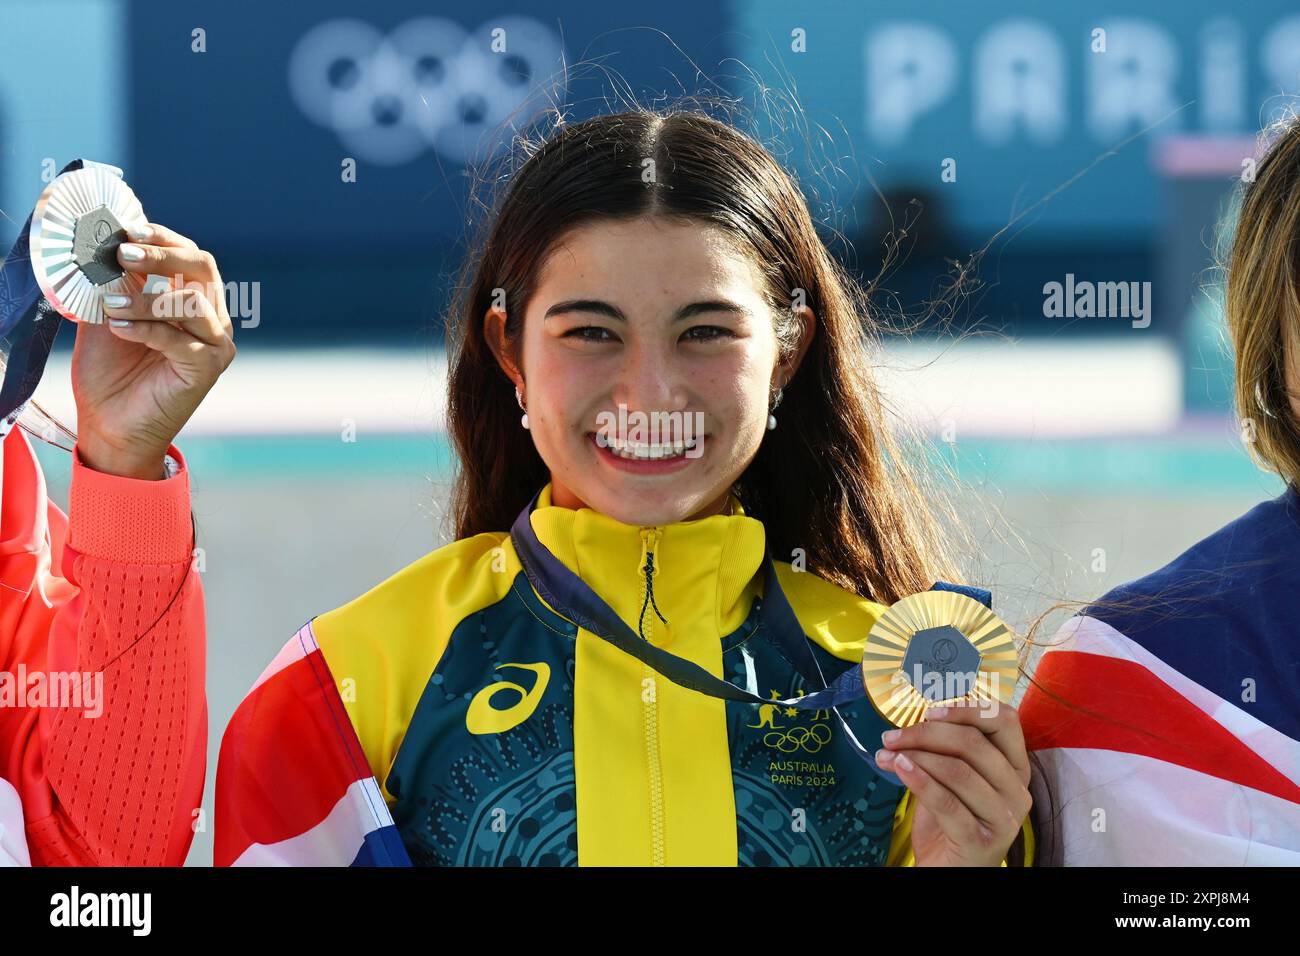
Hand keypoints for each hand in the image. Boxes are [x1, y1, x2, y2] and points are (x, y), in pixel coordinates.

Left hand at [72, 222, 235, 478]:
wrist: (112, 425)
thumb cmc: (111, 374)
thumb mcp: (109, 315)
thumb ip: (117, 284)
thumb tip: (110, 245)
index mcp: (192, 301)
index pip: (190, 256)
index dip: (163, 238)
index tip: (128, 229)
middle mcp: (211, 319)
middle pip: (203, 268)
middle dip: (162, 255)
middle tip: (124, 254)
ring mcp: (215, 344)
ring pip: (190, 303)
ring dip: (146, 299)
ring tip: (110, 306)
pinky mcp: (208, 368)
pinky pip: (179, 338)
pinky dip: (146, 329)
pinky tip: (119, 328)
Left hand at [875, 701, 1031, 865]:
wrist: (949, 868)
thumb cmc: (952, 819)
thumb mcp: (953, 778)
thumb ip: (946, 749)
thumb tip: (914, 722)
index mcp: (1015, 768)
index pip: (1004, 722)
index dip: (966, 709)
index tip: (929, 712)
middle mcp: (1017, 791)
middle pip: (974, 743)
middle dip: (926, 733)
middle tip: (892, 736)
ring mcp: (1004, 818)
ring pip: (958, 771)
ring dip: (915, 756)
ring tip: (886, 755)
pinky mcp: (982, 842)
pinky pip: (947, 803)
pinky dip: (919, 781)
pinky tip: (898, 768)